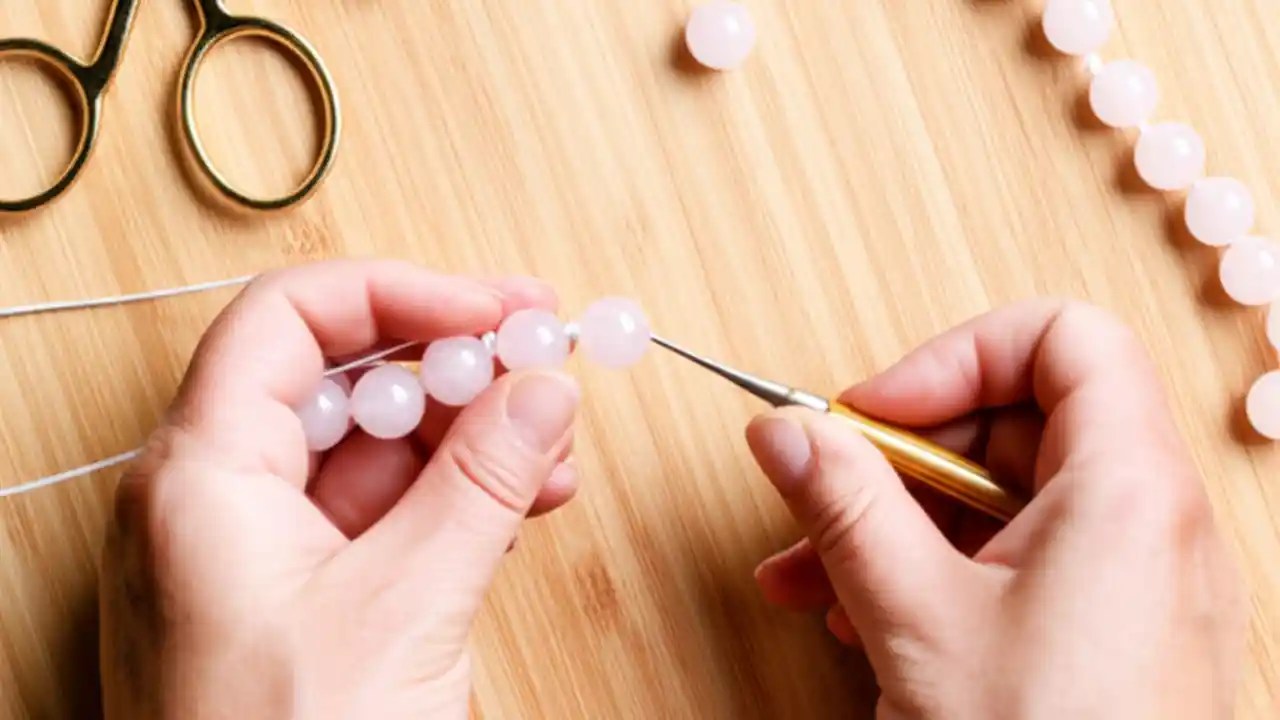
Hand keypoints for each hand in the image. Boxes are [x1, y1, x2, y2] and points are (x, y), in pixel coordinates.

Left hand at [99, 260, 579, 718]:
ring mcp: (259, 555)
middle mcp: (217, 502)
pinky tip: (522, 501)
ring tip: (551, 443)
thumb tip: (540, 394)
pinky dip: (455, 500)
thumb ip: (480, 487)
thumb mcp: (403, 612)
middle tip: (541, 355)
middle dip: (452, 363)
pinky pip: (382, 518)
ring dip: (468, 435)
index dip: (401, 295)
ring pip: (372, 450)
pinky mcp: (302, 604)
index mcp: (202, 477)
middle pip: (340, 378)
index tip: (494, 310)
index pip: (292, 321)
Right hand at [746, 300, 1244, 718]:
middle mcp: (1150, 522)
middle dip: (902, 459)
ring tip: (817, 581)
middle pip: (1017, 421)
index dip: (952, 358)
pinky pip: (1022, 564)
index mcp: (1127, 487)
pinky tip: (865, 623)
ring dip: (900, 526)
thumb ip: (843, 504)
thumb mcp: (915, 616)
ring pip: (1005, 502)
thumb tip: (785, 432)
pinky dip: (942, 574)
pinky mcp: (1115, 631)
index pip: (1057, 339)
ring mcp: (1137, 581)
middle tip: (824, 495)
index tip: (870, 412)